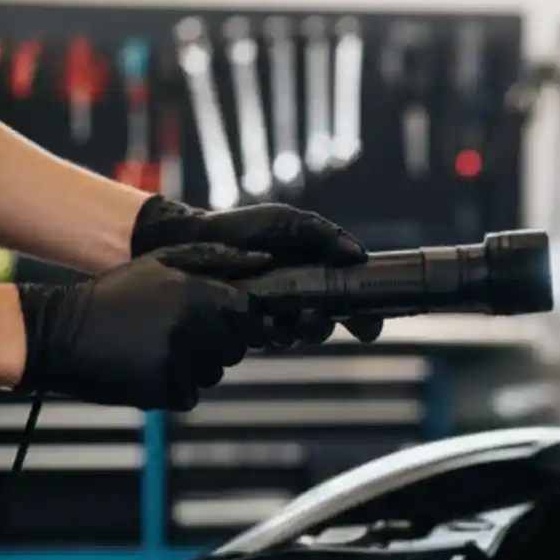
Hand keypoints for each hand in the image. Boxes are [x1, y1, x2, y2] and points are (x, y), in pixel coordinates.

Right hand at [15, 244, 270, 410]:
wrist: (60, 332)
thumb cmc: (116, 294)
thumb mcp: (161, 262)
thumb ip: (216, 258)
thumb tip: (264, 259)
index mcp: (197, 293)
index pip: (249, 316)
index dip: (241, 322)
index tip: (224, 323)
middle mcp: (193, 325)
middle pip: (235, 348)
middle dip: (216, 345)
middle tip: (178, 334)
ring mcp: (178, 359)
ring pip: (212, 374)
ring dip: (194, 367)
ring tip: (157, 348)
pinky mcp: (162, 389)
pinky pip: (188, 395)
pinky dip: (173, 387)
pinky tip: (147, 367)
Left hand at [130, 196, 382, 344]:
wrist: (191, 242)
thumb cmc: (238, 227)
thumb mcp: (287, 220)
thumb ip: (324, 233)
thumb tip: (359, 254)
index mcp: (314, 269)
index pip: (350, 297)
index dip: (364, 316)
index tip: (368, 327)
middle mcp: (299, 294)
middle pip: (329, 322)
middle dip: (326, 324)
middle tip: (314, 316)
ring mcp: (276, 311)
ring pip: (303, 334)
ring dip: (300, 330)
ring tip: (287, 316)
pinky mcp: (251, 326)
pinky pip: (273, 339)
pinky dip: (274, 332)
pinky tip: (264, 319)